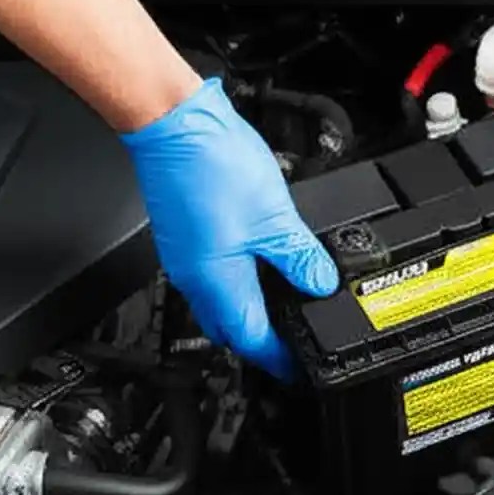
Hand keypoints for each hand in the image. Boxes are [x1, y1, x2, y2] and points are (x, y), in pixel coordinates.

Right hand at [120, 78, 338, 378]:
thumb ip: (301, 257)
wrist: (173, 125)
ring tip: (283, 307)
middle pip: (231, 328)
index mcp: (218, 283)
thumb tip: (321, 284)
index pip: (252, 340)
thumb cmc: (213, 165)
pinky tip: (258, 266)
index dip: (279, 359)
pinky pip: (212, 277)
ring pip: (219, 303)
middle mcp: (196, 279)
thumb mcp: (276, 217)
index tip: (300, 369)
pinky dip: (237, 284)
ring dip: (250, 311)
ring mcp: (186, 259)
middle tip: (294, 341)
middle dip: (262, 341)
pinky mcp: (185, 238)